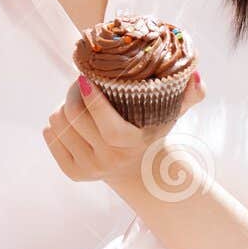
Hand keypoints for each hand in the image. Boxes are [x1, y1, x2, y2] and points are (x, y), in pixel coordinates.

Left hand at [43, 72, 206, 191]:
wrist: (138, 168)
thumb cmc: (153, 129)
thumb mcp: (173, 113)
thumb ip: (190, 95)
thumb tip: (196, 75)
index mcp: (131, 145)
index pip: (106, 124)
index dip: (92, 99)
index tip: (84, 78)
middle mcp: (108, 161)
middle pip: (75, 117)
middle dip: (73, 93)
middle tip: (80, 82)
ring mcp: (89, 169)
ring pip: (59, 124)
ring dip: (63, 106)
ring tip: (77, 99)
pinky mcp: (72, 173)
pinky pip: (50, 136)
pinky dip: (56, 123)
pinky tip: (70, 118)